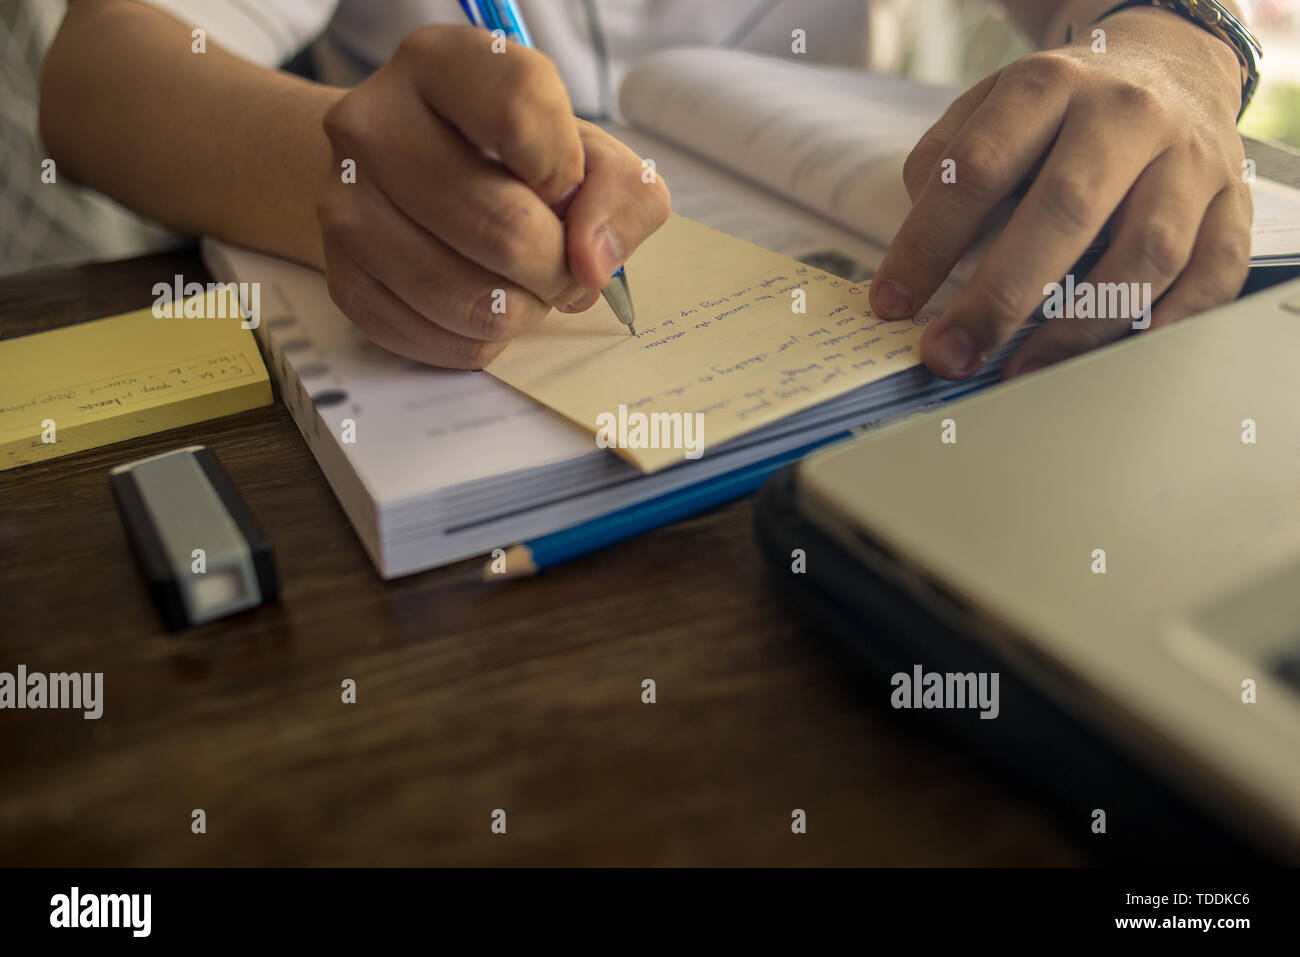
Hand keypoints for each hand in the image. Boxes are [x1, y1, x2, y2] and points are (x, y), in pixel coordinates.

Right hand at [317, 25, 669, 367]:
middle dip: (559, 268)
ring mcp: (343, 205)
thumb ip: (621, 192)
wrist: (407, 178)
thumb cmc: (511, 160)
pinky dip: (485, 339)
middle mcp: (373, 125)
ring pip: (476, 301)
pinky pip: (445, 341)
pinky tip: (484, 302)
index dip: (566, 176)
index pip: (519, 112)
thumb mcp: (587, 151)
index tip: (564, 192)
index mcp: (439, 65)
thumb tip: (591, 261)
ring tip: (521, 283)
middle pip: (505, 230)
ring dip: (525, 310)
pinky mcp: (342, 278)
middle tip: (562, 264)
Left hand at [869, 7, 1251, 378]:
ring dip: (1078, 327)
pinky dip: (1167, 324)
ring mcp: (1190, 160)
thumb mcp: (988, 108)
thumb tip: (918, 258)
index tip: (891, 303)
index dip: (928, 242)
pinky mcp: (1234, 203)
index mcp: (1049, 86)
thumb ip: (944, 168)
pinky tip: (1112, 358)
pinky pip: (1214, 274)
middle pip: (1063, 211)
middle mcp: (1126, 116)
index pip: (979, 167)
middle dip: (998, 298)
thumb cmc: (1060, 111)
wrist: (1166, 68)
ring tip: (1021, 372)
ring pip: (1146, 253)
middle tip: (949, 354)